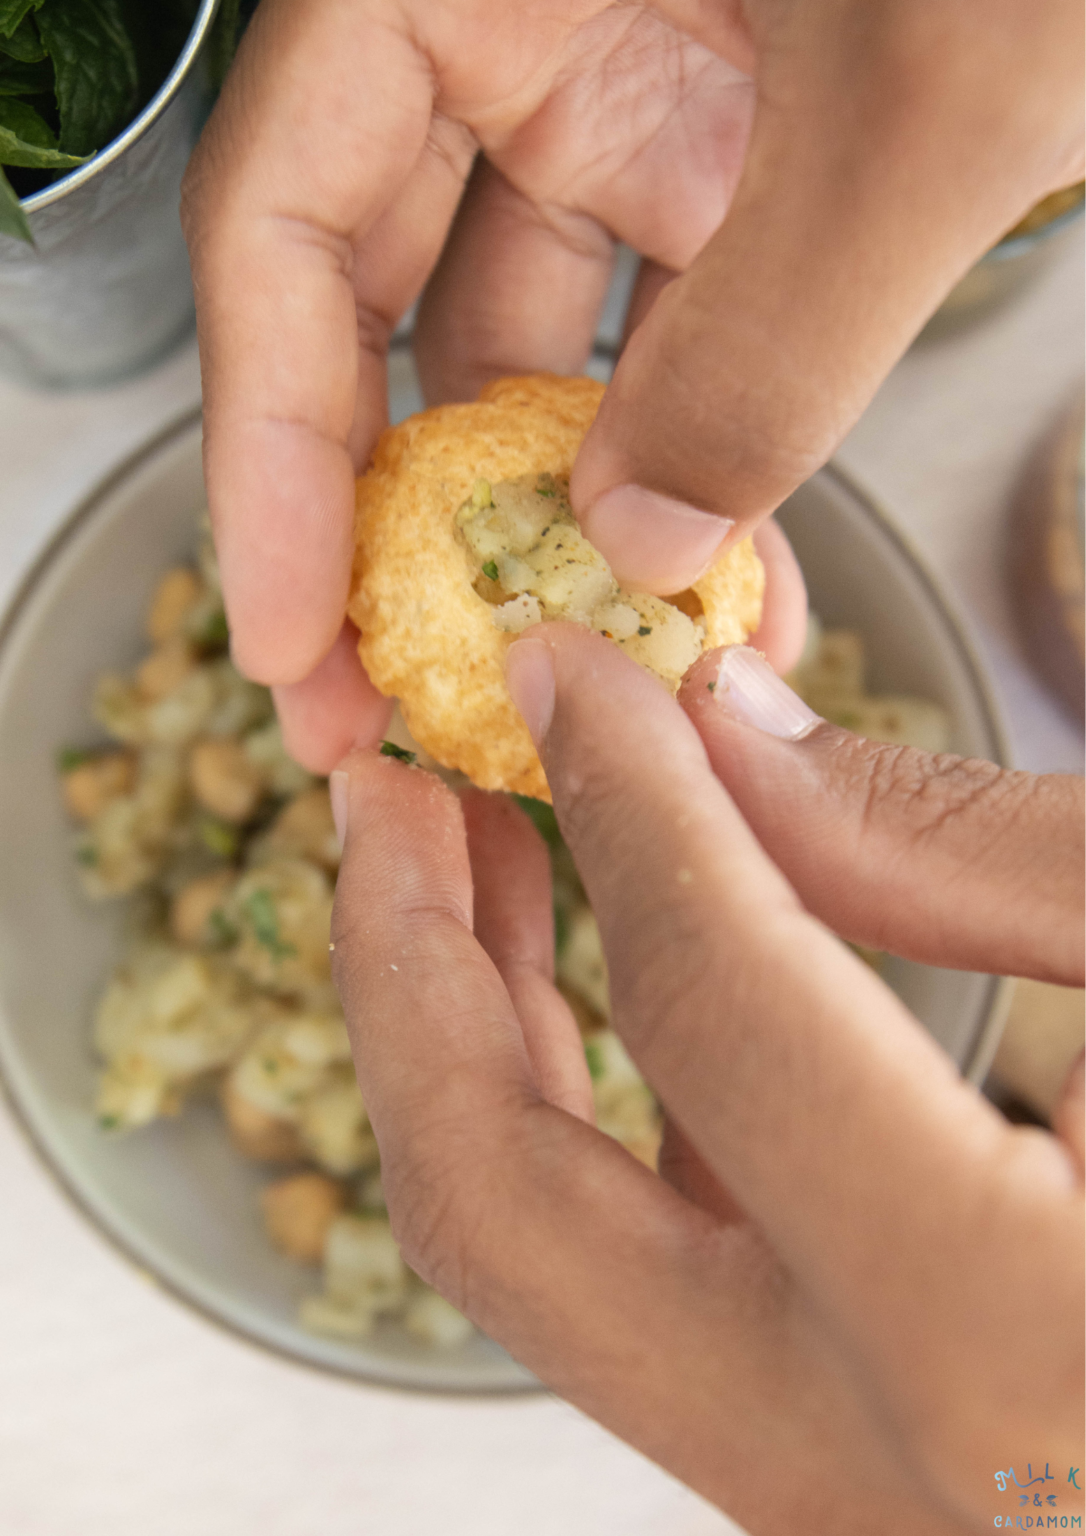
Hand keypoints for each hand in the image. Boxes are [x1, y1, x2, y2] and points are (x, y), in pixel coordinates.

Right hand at [182, 0, 1082, 769]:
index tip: (283, 634)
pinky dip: (681, 469)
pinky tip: (706, 592)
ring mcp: (634, 101)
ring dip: (551, 529)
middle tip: (377, 702)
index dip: (265, 451)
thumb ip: (775, 338)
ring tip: (566, 684)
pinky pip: (667, 347)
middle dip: (382, 527)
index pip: (288, 220)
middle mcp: (530, 31)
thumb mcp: (922, 106)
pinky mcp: (732, 170)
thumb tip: (642, 543)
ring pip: (531, 353)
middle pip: (382, 312)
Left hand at [328, 629, 1082, 1533]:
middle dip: (414, 968)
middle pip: (512, 1210)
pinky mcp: (847, 1454)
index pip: (717, 1006)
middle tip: (393, 782)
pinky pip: (647, 1277)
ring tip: (468, 842)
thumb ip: (961, 852)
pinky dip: (589, 1107)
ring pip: (548, 1263)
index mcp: (1010, 1350)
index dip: (628, 794)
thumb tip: (718, 736)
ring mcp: (844, 1498)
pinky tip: (596, 964)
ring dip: (478, 1032)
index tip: (567, 661)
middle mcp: (880, 1482)